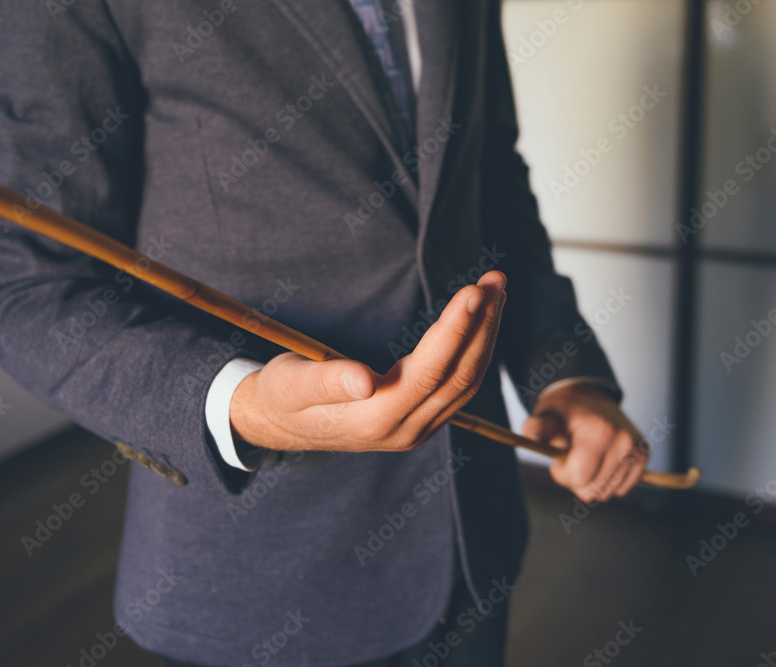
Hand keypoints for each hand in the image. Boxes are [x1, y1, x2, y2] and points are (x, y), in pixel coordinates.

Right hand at [229, 271, 507, 452]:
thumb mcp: (291, 384)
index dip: (456, 331)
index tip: (474, 291)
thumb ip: (326, 382)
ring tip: (496, 291)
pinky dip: (475, 351)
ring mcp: (416, 430)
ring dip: (485, 335)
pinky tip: (480, 322)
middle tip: (495, 280)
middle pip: (460, 377)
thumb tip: (364, 381)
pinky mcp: (420, 421)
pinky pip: (460, 388)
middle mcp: (404, 430)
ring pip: (467, 383)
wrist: (280, 425)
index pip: (430, 372)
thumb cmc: (283, 396)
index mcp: (375, 420)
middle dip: (483, 325)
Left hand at [522, 383, 648, 501]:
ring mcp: (636, 449)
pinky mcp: (643, 455)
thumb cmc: (563, 411)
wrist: (588, 398)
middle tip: (571, 457)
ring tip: (586, 456)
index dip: (561, 473)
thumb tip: (530, 433)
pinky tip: (601, 460)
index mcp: (599, 430)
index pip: (578, 478)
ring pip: (607, 493)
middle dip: (575, 479)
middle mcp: (623, 440)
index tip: (558, 458)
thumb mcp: (546, 416)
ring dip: (591, 480)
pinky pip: (622, 489)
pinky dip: (607, 481)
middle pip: (592, 490)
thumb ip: (537, 427)